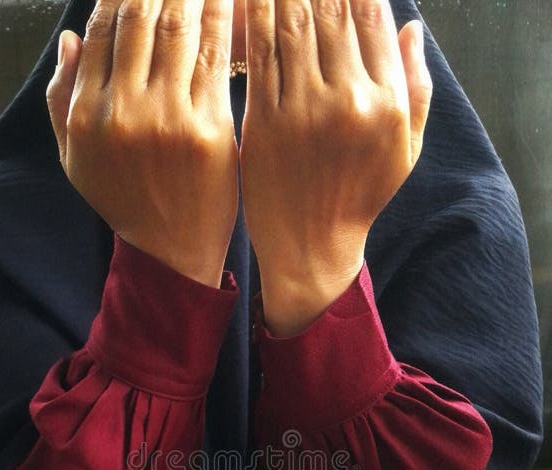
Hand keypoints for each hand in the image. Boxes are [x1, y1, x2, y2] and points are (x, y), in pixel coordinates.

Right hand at [47, 0, 237, 286]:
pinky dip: (221, 19)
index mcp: (86, 115)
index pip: (103, 28)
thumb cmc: (126, 202)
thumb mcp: (77, 159)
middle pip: (141, 17)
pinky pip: (215, 57)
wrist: (171, 253)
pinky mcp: (208, 130)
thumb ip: (63, 99)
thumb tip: (71, 38)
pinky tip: (227, 0)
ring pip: (179, 28)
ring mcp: (167, 120)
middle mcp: (122, 112)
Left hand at [240, 0, 431, 334]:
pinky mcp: (265, 122)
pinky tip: (251, 0)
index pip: (371, 14)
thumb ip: (415, 86)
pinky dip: (254, 18)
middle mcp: (349, 101)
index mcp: (387, 103)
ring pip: (291, 23)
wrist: (312, 247)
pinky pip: (259, 54)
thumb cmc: (360, 196)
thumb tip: (411, 25)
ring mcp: (303, 111)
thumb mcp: (404, 149)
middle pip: (330, 9)